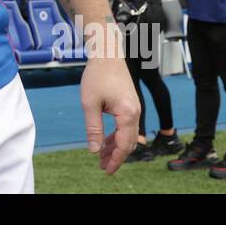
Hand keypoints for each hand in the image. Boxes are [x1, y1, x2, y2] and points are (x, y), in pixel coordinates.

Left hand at [80, 56, 140, 174]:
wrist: (107, 54)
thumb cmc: (97, 75)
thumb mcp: (90, 104)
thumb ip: (93, 128)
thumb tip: (94, 150)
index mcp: (128, 114)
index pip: (124, 145)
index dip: (115, 160)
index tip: (107, 170)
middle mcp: (136, 112)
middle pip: (128, 143)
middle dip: (116, 156)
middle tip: (102, 166)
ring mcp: (134, 108)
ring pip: (127, 135)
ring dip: (115, 147)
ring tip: (101, 156)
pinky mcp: (130, 104)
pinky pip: (126, 126)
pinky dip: (117, 135)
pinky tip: (105, 141)